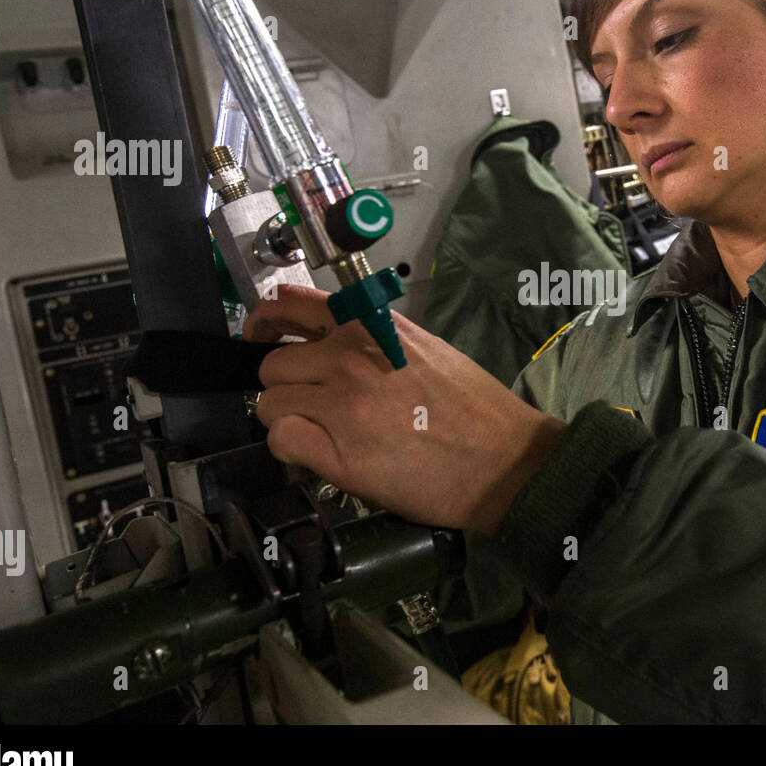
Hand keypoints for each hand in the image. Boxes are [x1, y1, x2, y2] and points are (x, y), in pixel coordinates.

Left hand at [243, 286, 565, 534]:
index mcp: (370, 327)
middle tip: (313, 406)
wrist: (503, 461)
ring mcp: (340, 405)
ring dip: (289, 420)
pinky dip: (293, 450)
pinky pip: (281, 442)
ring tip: (326, 434)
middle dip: (285, 386)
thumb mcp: (424, 347)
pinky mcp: (338, 453)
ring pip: (269, 405)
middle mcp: (348, 358)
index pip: (289, 304)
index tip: (263, 337)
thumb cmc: (474, 408)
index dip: (264, 322)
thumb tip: (330, 348)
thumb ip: (373, 340)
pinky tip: (324, 456)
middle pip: (270, 365)